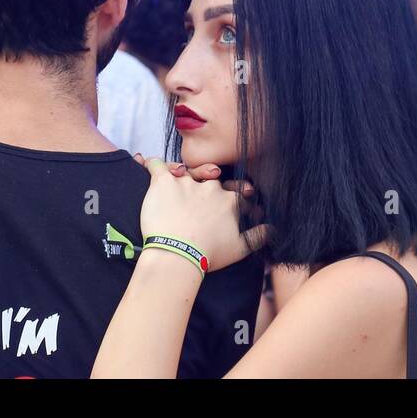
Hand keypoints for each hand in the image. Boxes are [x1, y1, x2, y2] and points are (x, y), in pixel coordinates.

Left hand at [138, 158, 266, 272]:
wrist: (178, 256)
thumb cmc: (208, 254)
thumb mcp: (241, 248)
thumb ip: (259, 236)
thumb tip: (273, 228)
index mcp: (228, 200)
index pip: (233, 189)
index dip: (232, 193)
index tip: (227, 201)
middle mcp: (210, 186)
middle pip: (209, 177)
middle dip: (206, 180)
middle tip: (198, 191)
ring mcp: (186, 182)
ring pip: (184, 170)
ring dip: (180, 173)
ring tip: (175, 176)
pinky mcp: (163, 182)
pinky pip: (155, 166)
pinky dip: (149, 163)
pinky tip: (143, 161)